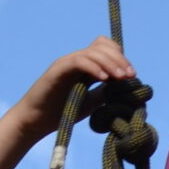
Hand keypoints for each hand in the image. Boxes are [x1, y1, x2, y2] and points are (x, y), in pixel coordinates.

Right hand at [19, 38, 139, 137]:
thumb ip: (104, 93)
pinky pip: (79, 61)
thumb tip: (125, 90)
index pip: (106, 48)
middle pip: (102, 46)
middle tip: (130, 76)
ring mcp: (66, 62)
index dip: (121, 57)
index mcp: (85, 65)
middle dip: (120, 59)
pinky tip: (104, 79)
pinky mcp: (58, 69)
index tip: (132, 76)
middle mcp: (76, 60)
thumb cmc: (61, 113)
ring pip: (93, 52)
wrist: (36, 122)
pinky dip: (94, 68)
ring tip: (121, 78)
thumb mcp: (90, 103)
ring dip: (110, 63)